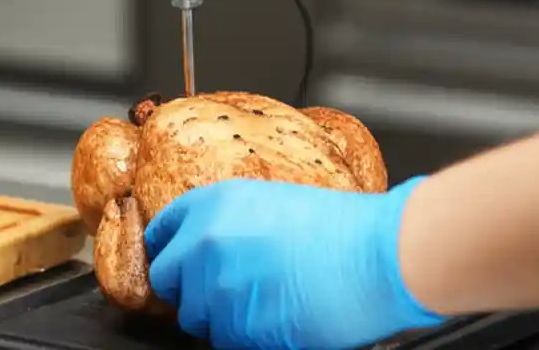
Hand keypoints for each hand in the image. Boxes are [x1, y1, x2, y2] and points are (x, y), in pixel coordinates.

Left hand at [144, 177, 442, 349]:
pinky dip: (246, 337)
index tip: (178, 263)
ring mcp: (217, 289)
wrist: (377, 255)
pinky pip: (227, 341)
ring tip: (265, 302)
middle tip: (229, 289)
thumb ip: (228, 224)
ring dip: (222, 317)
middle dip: (192, 288)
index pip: (161, 234)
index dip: (170, 251)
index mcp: (212, 204)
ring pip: (198, 319)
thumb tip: (206, 250)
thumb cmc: (340, 228)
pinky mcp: (237, 329)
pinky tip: (277, 318)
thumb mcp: (271, 203)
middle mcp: (204, 244)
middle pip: (169, 281)